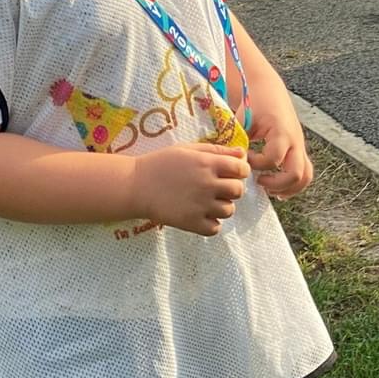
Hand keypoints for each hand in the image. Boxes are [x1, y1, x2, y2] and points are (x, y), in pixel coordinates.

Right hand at [133, 142, 249, 235]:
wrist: (135, 185)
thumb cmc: (161, 163)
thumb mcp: (188, 149)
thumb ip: (217, 150)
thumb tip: (242, 153)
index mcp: (207, 163)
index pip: (242, 168)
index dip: (239, 170)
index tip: (230, 172)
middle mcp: (207, 184)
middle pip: (238, 191)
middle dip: (232, 189)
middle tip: (218, 188)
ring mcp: (200, 205)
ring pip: (229, 210)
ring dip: (222, 206)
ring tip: (206, 201)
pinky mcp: (191, 223)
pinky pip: (215, 228)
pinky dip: (211, 223)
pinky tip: (200, 214)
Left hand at [247, 98, 312, 198]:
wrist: (268, 91)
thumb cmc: (254, 103)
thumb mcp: (243, 119)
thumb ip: (237, 141)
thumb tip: (228, 162)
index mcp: (281, 132)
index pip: (272, 159)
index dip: (256, 164)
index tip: (244, 158)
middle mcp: (295, 141)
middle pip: (296, 174)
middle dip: (277, 184)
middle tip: (258, 181)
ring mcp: (300, 147)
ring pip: (306, 176)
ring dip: (289, 188)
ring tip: (270, 190)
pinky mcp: (299, 150)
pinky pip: (305, 172)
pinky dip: (293, 184)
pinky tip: (277, 190)